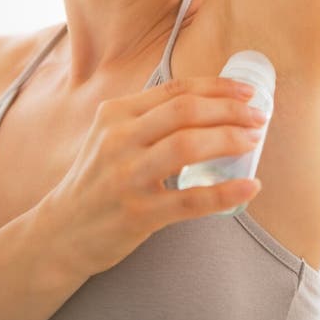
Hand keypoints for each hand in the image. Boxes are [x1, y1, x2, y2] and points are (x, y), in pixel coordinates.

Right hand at [42, 76, 264, 277]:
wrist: (61, 232)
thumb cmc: (98, 179)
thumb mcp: (111, 135)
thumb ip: (149, 118)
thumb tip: (210, 104)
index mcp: (116, 112)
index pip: (176, 89)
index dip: (217, 87)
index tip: (247, 92)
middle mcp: (118, 138)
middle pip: (185, 111)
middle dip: (229, 110)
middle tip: (259, 116)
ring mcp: (126, 176)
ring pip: (187, 146)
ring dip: (228, 139)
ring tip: (253, 141)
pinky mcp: (137, 213)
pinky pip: (190, 199)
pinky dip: (225, 191)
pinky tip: (249, 186)